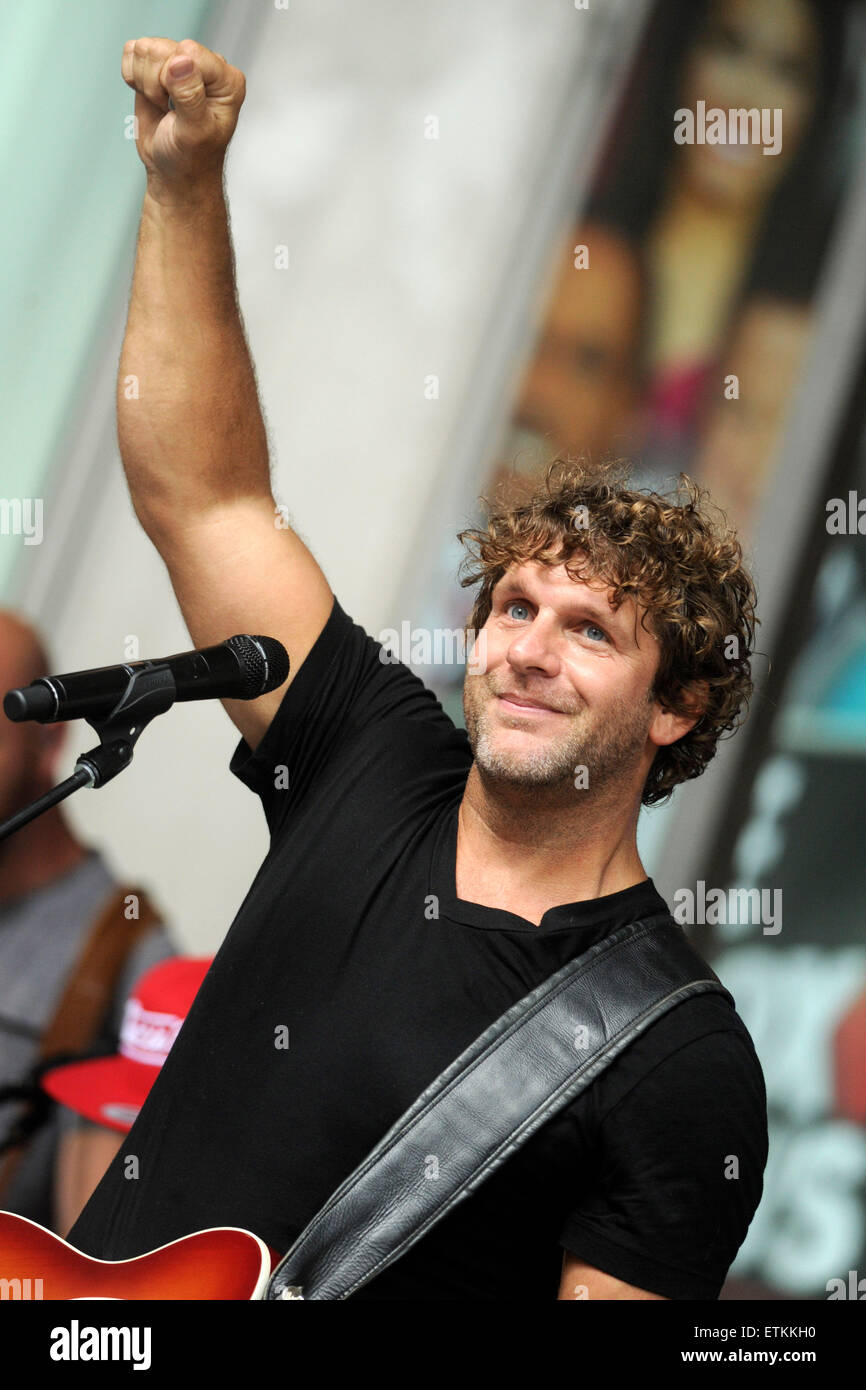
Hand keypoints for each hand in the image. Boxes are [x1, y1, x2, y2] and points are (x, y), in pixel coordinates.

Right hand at [121, 37, 245, 195]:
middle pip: (162, 48)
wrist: (174, 171)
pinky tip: (151, 97)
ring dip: (145, 83)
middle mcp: (206, 64)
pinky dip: (133, 78)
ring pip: (145, 49)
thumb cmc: (191, 157)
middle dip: (156, 84)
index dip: (172, 79)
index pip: (188, 52)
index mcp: (227, 79)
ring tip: (162, 105)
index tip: (178, 109)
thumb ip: (190, 97)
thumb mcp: (195, 132)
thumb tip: (181, 61)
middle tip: (168, 109)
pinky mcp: (157, 63)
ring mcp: (181, 61)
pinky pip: (132, 52)